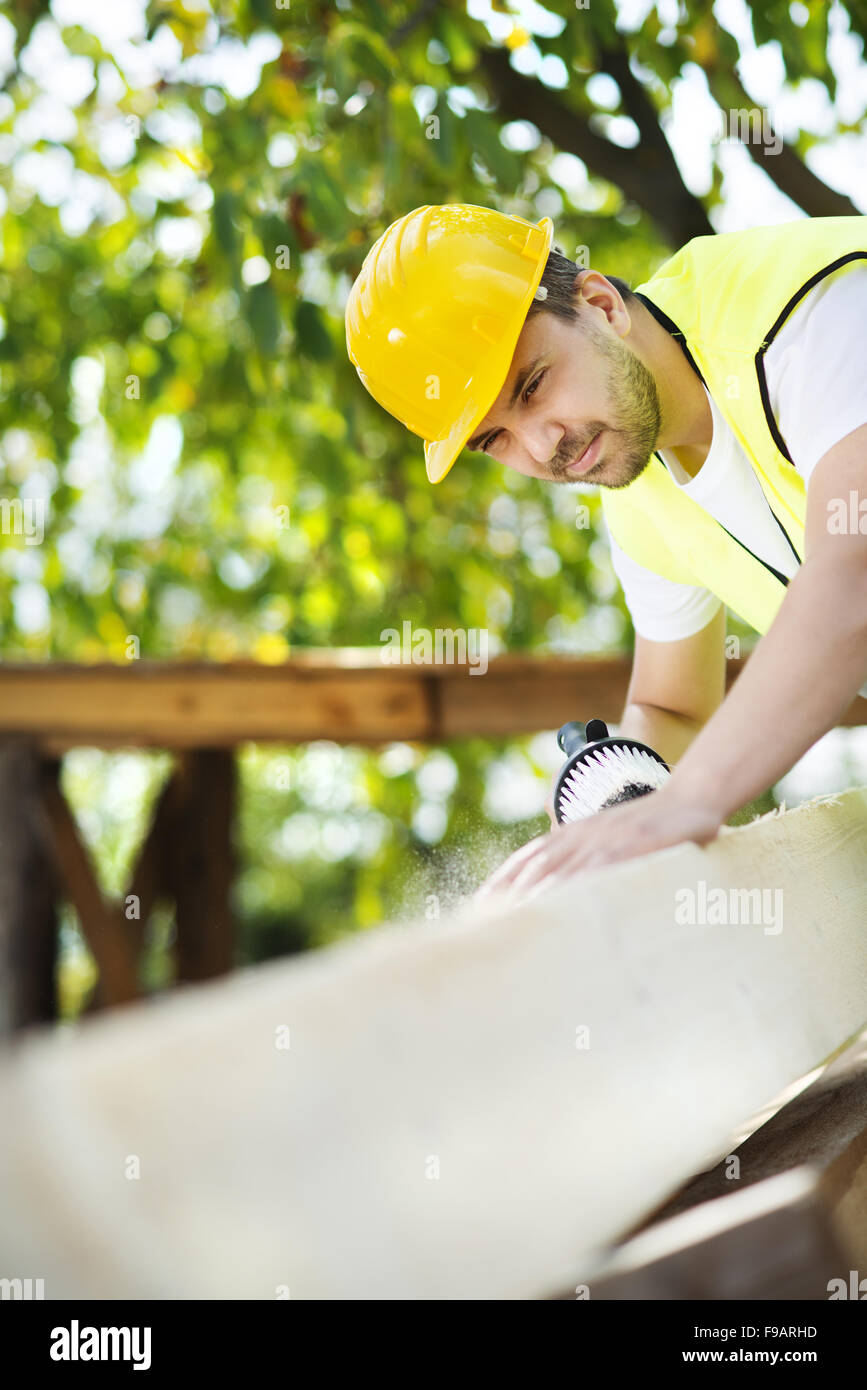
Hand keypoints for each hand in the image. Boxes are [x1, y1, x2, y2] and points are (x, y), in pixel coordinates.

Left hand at [475, 785, 722, 902]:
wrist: (692, 798)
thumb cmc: (655, 826)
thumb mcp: (614, 838)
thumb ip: (591, 859)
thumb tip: (573, 892)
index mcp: (575, 832)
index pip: (529, 856)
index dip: (503, 879)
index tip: (480, 903)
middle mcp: (583, 833)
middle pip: (535, 864)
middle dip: (508, 892)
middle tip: (484, 920)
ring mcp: (605, 838)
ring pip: (560, 867)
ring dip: (534, 893)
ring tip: (512, 918)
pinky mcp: (630, 845)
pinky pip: (598, 867)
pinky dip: (577, 885)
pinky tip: (562, 904)